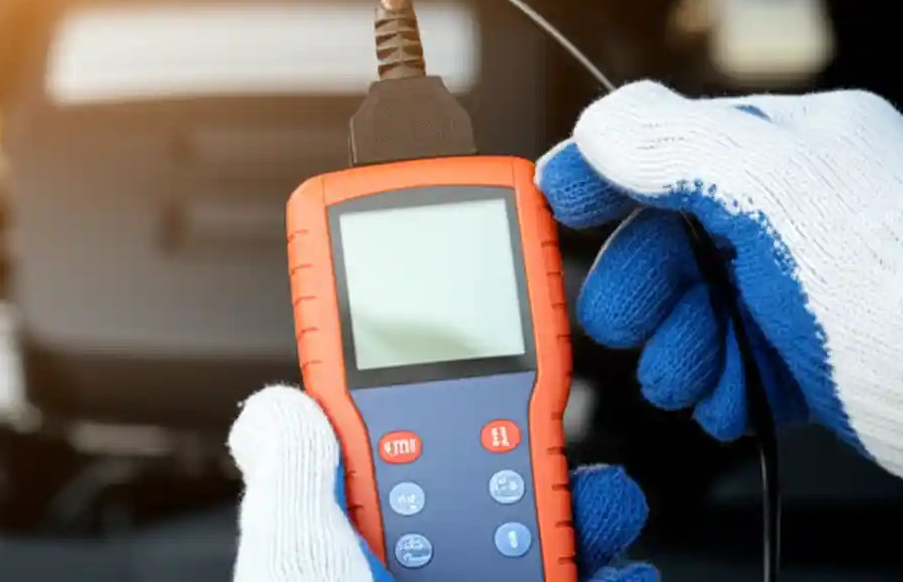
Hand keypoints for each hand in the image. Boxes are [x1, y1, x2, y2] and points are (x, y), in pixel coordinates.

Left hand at [228, 386, 656, 581]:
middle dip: (534, 453)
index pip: (391, 452)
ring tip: (609, 506)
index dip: (432, 394)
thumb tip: (277, 402)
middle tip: (560, 429)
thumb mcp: (295, 569)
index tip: (480, 344)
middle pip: (486, 490)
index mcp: (345, 549)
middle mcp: (406, 579)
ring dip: (588, 517)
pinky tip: (624, 574)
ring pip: (543, 548)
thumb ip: (293, 483)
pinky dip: (613, 580)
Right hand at [538, 81, 902, 493]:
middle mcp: (794, 207)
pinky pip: (730, 357)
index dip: (603, 172)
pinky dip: (718, 382)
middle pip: (669, 236)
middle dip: (641, 286)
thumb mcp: (771, 189)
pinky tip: (727, 398)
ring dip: (675, 347)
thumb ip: (674, 148)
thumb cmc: (895, 283)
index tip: (556, 200)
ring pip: (693, 306)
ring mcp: (800, 279)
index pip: (668, 142)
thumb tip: (599, 125)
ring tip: (685, 378)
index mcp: (788, 145)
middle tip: (624, 322)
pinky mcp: (807, 349)